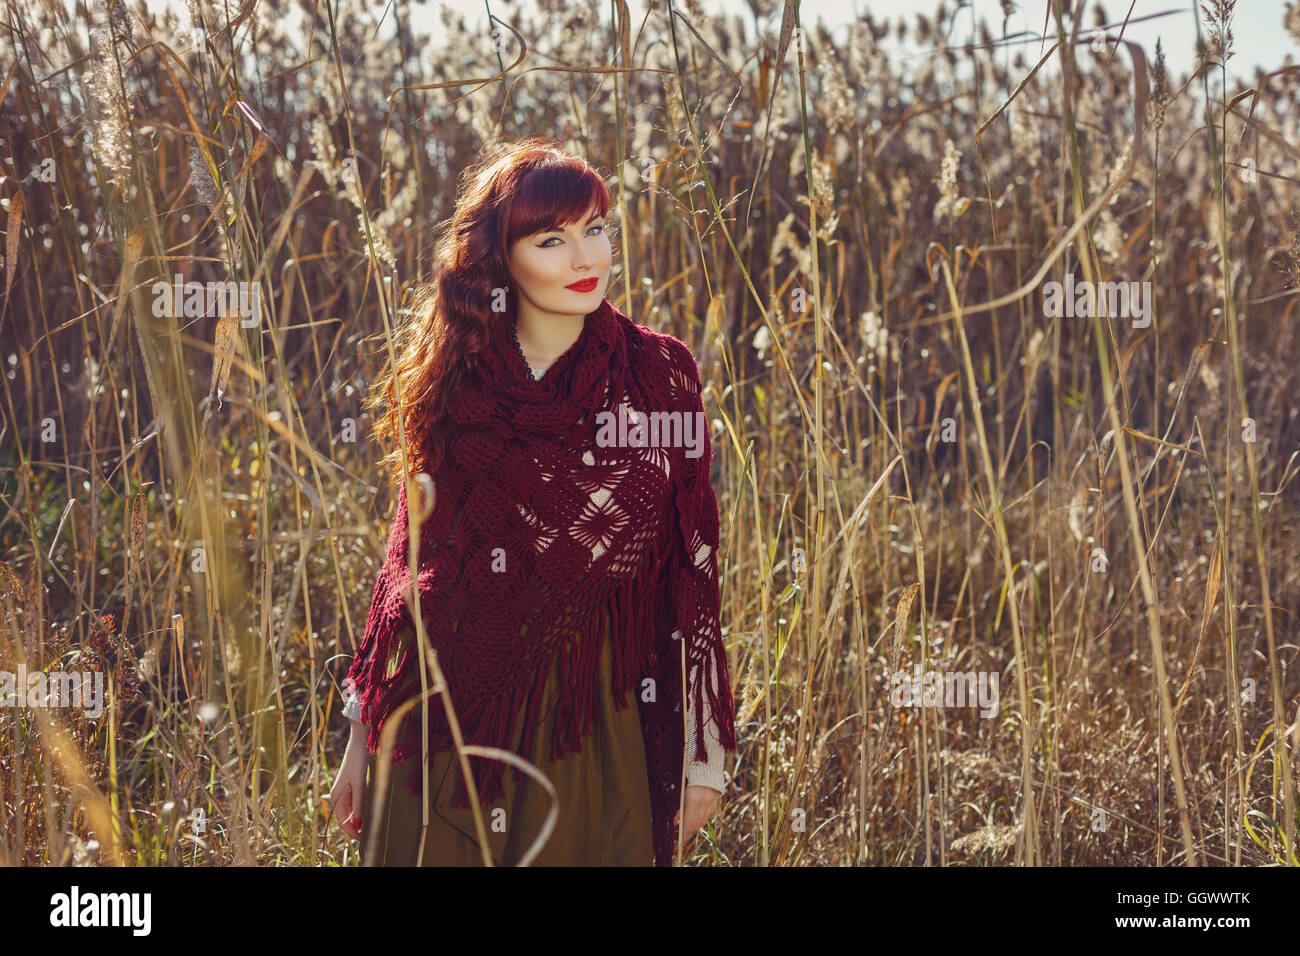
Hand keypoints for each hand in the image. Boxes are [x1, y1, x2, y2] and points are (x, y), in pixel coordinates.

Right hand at [328, 722, 368, 839]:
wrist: (361, 740)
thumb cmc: (359, 761)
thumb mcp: (360, 784)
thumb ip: (359, 805)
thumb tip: (358, 826)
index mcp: (336, 797)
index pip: (342, 822)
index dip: (353, 832)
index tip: (366, 838)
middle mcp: (339, 796)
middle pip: (347, 818)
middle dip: (357, 827)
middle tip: (373, 834)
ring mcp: (346, 791)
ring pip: (352, 811)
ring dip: (361, 819)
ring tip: (374, 824)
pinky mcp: (353, 785)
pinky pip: (356, 803)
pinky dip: (363, 809)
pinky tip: (373, 810)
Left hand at [679, 784, 720, 843]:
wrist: (705, 769)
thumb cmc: (689, 778)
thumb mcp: (680, 793)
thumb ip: (679, 808)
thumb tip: (676, 821)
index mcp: (694, 801)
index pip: (687, 826)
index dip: (681, 839)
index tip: (676, 849)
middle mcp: (704, 805)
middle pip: (694, 826)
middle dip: (685, 835)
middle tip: (677, 840)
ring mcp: (710, 805)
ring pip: (700, 823)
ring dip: (691, 828)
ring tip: (682, 830)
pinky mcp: (713, 804)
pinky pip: (705, 816)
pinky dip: (697, 820)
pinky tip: (692, 819)